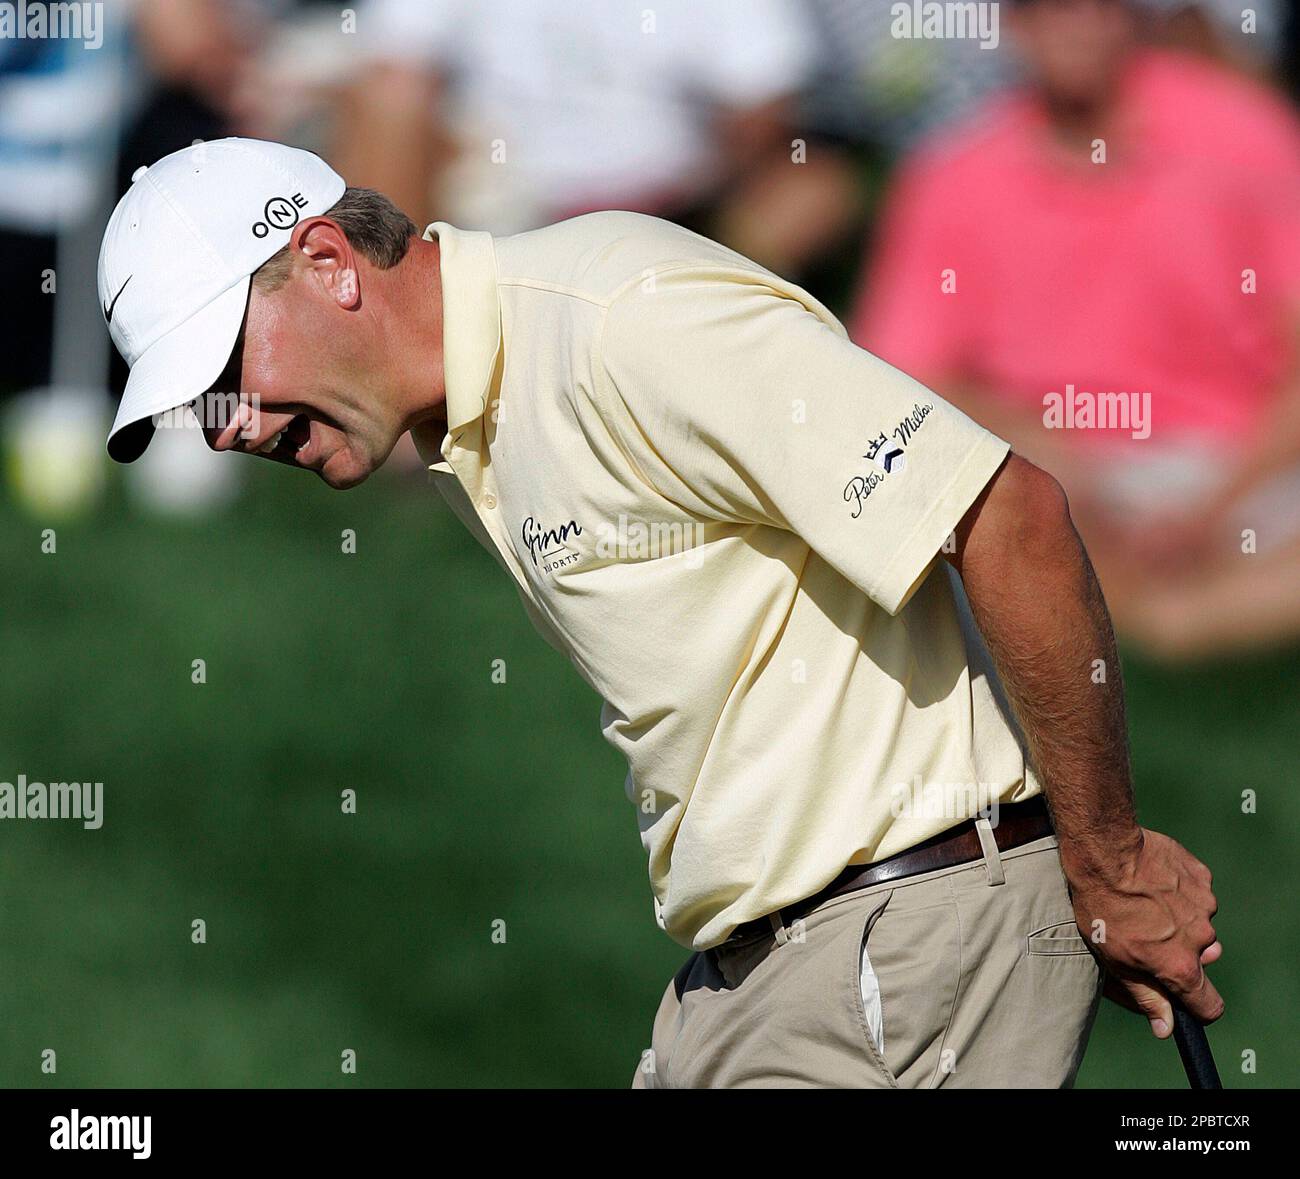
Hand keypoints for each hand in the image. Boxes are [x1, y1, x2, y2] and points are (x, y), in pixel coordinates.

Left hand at [1068, 827, 1222, 1037]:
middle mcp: (1201, 939)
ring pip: (1198, 923)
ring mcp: (1204, 905)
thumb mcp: (1115, 959)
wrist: (1105, 852)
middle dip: (1183, 952)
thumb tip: (1166, 1029)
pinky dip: (1180, 891)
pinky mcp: (1201, 877)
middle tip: (1148, 934)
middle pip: (1203, 958)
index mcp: (1181, 966)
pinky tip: (1152, 880)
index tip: (1182, 996)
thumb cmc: (1102, 908)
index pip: (1209, 1006)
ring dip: (1179, 919)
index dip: (1197, 1007)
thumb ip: (1146, 995)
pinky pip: (1195, 893)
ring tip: (1145, 902)